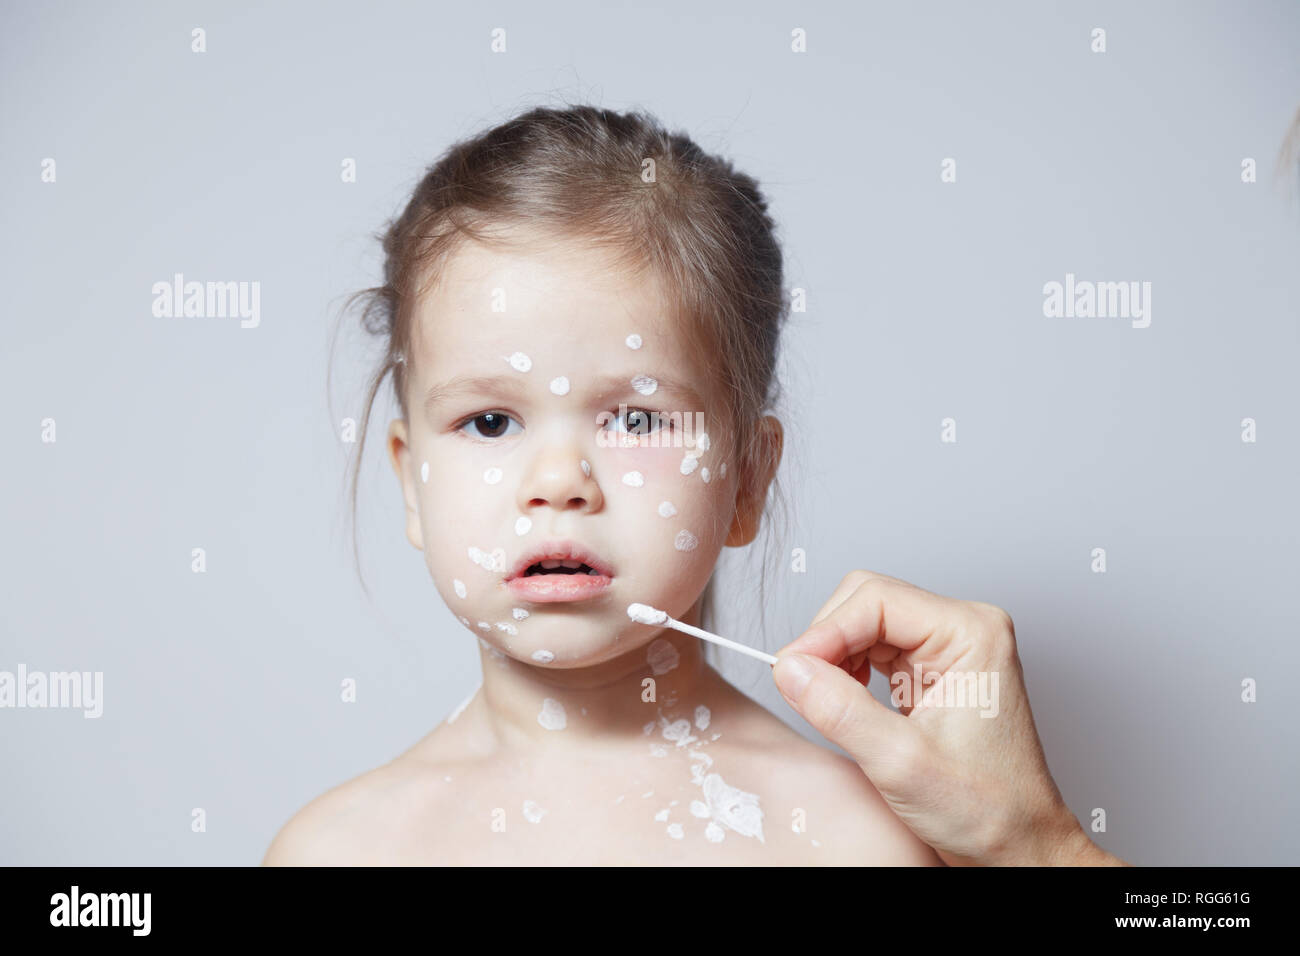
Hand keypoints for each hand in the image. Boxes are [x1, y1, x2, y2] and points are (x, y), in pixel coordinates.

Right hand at [771, 570, 1129, 865]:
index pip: (875, 600)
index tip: (788, 668)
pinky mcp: (932, 668)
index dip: (825, 630)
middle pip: (867, 600)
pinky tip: (843, 700)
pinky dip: (846, 668)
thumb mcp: (900, 762)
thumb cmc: (988, 809)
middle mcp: (963, 629)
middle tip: (800, 684)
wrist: (1019, 846)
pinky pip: (873, 646)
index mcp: (971, 633)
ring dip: (834, 654)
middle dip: (827, 639)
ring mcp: (948, 646)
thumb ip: (840, 710)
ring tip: (823, 699)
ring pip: (865, 620)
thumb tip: (789, 668)